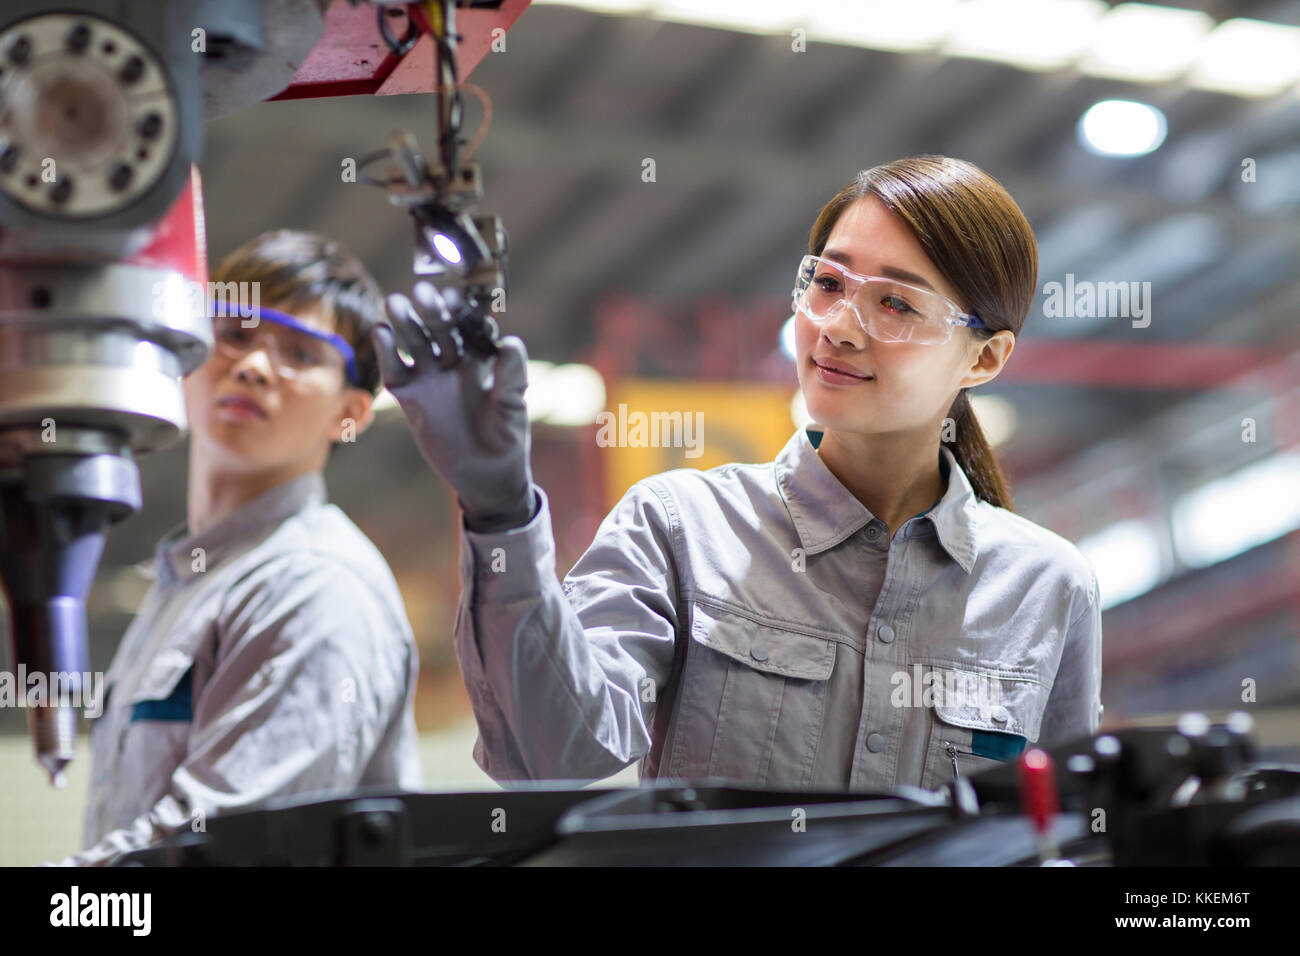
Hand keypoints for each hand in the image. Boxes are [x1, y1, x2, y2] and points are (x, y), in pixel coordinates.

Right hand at [371, 283, 535, 532]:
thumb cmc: (507, 440)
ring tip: (395, 304)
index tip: (458, 297)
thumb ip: (511, 377)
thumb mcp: (513, 409)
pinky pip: (396, 369)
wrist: (485, 477)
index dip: (464, 311)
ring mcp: (432, 377)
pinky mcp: (411, 396)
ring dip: (406, 324)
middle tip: (422, 292)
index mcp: (483, 360)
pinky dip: (388, 351)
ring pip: (417, 343)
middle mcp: (456, 363)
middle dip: (432, 311)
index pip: (471, 328)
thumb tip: (512, 343)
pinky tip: (380, 331)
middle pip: (441, 330)